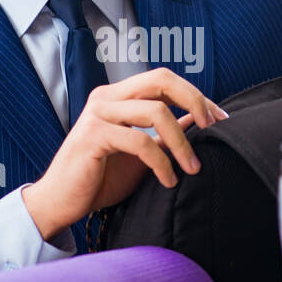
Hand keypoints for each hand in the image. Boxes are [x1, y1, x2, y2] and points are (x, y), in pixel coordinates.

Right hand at [21, 69, 227, 241]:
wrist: (62, 202)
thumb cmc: (100, 178)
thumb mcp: (141, 152)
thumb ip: (163, 133)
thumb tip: (197, 117)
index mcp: (118, 96)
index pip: (163, 79)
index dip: (195, 94)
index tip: (219, 118)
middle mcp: (107, 97)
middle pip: (161, 79)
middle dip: (194, 99)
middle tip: (214, 127)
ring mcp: (98, 114)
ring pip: (156, 112)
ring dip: (182, 142)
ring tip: (192, 168)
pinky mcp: (94, 136)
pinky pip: (140, 141)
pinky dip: (161, 162)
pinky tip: (168, 180)